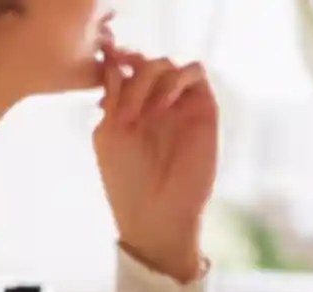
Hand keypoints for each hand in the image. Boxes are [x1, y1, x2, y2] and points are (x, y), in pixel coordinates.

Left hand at [94, 44, 218, 282]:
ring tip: (144, 110)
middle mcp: (157, 103)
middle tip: (127, 108)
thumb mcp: (108, 132)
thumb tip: (114, 57)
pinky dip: (178, 78)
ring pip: (171, 63)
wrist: (156, 213)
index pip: (127, 66)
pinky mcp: (204, 112)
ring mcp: (181, 106)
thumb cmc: (126, 181)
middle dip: (134, 74)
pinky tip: (164, 104)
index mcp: (131, 107)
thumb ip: (113, 95)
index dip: (118, 58)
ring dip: (155, 75)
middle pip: (148, 62)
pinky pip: (196, 73)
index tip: (108, 65)